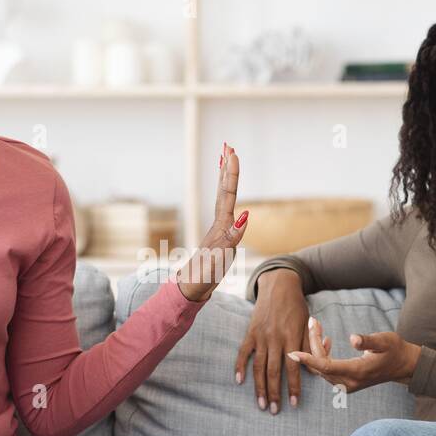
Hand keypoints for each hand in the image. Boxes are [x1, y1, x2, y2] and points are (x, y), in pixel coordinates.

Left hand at [176, 143, 249, 303]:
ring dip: (227, 179)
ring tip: (227, 161)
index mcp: (220, 226)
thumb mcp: (218, 257)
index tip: (232, 153)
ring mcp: (220, 230)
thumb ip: (232, 238)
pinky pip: (227, 210)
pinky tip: (232, 196)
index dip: (231, 174)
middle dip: (227, 169)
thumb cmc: (203, 276)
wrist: (191, 289)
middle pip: (224, 191)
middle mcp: (220, 224)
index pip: (228, 194)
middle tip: (228, 146)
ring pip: (225, 198)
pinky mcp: (221, 237)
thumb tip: (244, 217)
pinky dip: (229, 198)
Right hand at [234, 268, 318, 412]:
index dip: (294, 386)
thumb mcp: (307, 325)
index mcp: (292, 337)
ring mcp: (261, 336)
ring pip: (259, 366)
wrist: (279, 286)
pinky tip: (238, 381)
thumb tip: (314, 369)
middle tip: (274, 411)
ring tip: (260, 403)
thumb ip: (309, 347)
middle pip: (274, 371)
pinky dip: (239, 366)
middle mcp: (276, 338)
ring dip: (259, 387)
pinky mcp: (250, 332)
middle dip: (274, 393)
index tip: (294, 403)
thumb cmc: (297, 307)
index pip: (294, 367)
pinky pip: (243, 352)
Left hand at [286, 316, 420, 394]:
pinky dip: (322, 356)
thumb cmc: (395, 350)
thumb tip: (352, 338)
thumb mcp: (385, 340)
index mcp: (357, 372)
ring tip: (317, 326)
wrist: (403, 366)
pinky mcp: (347, 383)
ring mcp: (347, 385)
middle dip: (313, 343)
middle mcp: (349, 382)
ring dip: (316, 349)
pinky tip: (326, 341)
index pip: (326, 367)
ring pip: (322, 369)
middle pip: (321, 365)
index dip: (308, 359)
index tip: (292, 353)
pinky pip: (327, 371)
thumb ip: (368, 340)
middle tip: (313, 321)